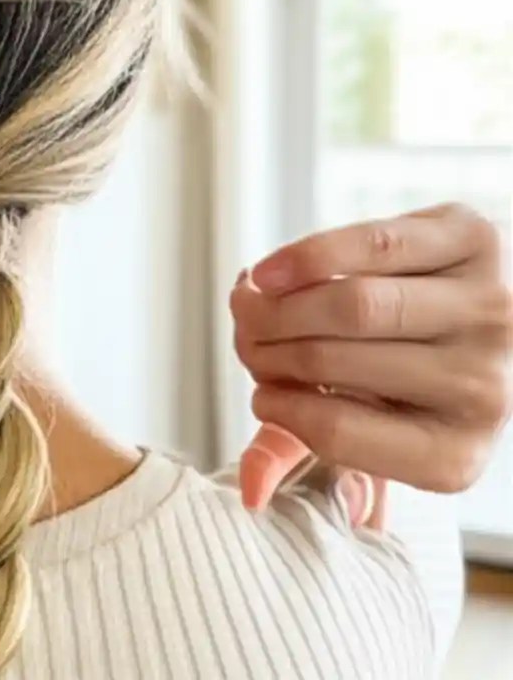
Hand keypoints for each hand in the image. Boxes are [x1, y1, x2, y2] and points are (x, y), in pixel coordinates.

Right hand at [232, 203, 510, 518]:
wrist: (468, 316)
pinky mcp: (477, 242)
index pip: (335, 431)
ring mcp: (490, 313)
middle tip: (245, 341)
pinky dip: (306, 257)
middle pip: (333, 362)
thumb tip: (250, 491)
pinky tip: (269, 271)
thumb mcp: (353, 430)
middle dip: (265, 348)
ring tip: (252, 306)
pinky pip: (374, 245)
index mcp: (453, 454)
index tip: (257, 393)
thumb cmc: (399, 384)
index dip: (276, 407)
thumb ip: (297, 451)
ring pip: (353, 305)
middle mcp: (485, 389)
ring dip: (278, 305)